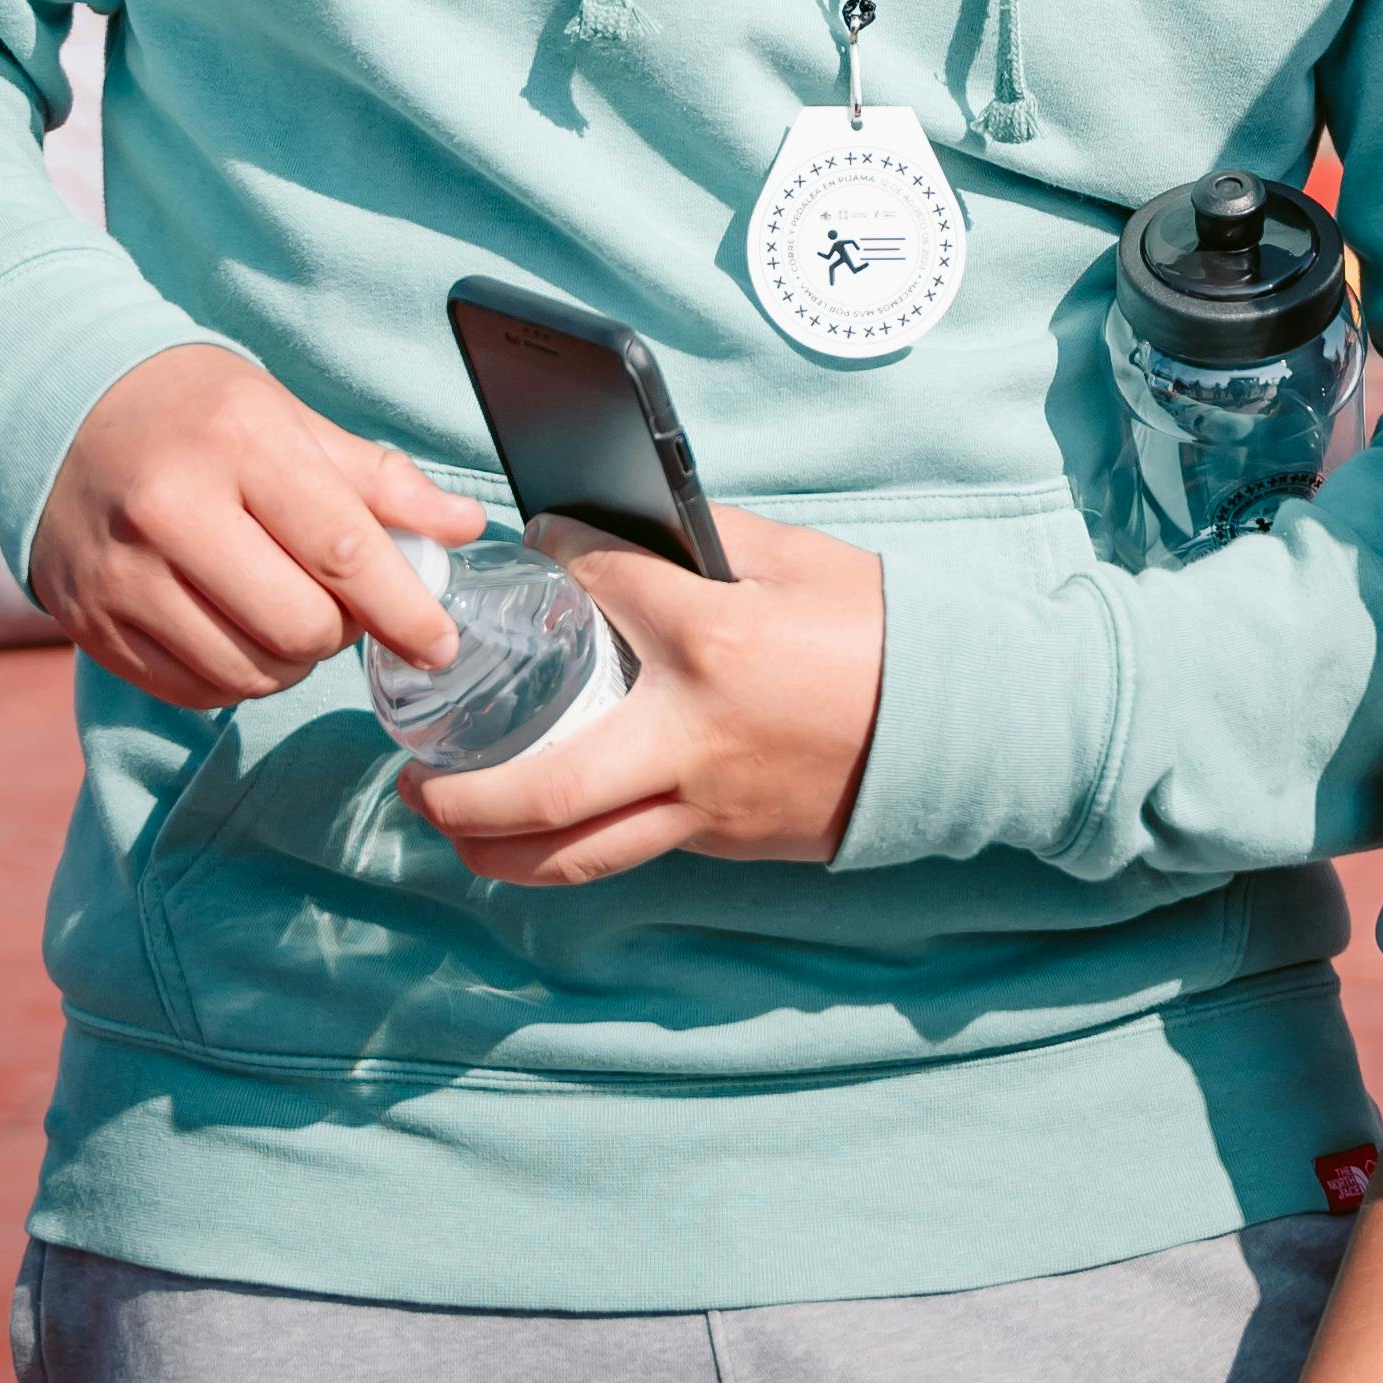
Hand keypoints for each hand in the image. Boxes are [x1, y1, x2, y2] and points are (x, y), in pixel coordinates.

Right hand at [26, 345, 474, 708]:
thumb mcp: (288, 418)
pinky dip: (234, 676)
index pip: (343, 552)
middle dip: (342, 632)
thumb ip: (377, 480)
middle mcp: (170, 511)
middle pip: (298, 626)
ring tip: (286, 612)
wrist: (58, 410)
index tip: (439, 644)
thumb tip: (461, 528)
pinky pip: (191, 689)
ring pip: (246, 671)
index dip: (405, 610)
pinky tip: (236, 631)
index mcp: (238, 445)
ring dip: (290, 661)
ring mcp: (121, 575)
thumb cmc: (193, 414)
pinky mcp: (89, 623)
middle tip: (342, 603)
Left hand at [407, 505, 888, 879]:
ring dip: (494, 848)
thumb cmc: (884, 633)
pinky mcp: (727, 842)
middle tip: (414, 773)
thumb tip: (622, 529)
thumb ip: (706, 543)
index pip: (595, 587)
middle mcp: (693, 736)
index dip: (549, 555)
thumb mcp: (800, 560)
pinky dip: (570, 846)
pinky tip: (537, 829)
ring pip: (576, 853)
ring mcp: (709, 804)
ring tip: (447, 822)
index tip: (528, 546)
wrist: (967, 727)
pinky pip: (632, 850)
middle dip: (462, 793)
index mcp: (712, 642)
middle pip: (545, 790)